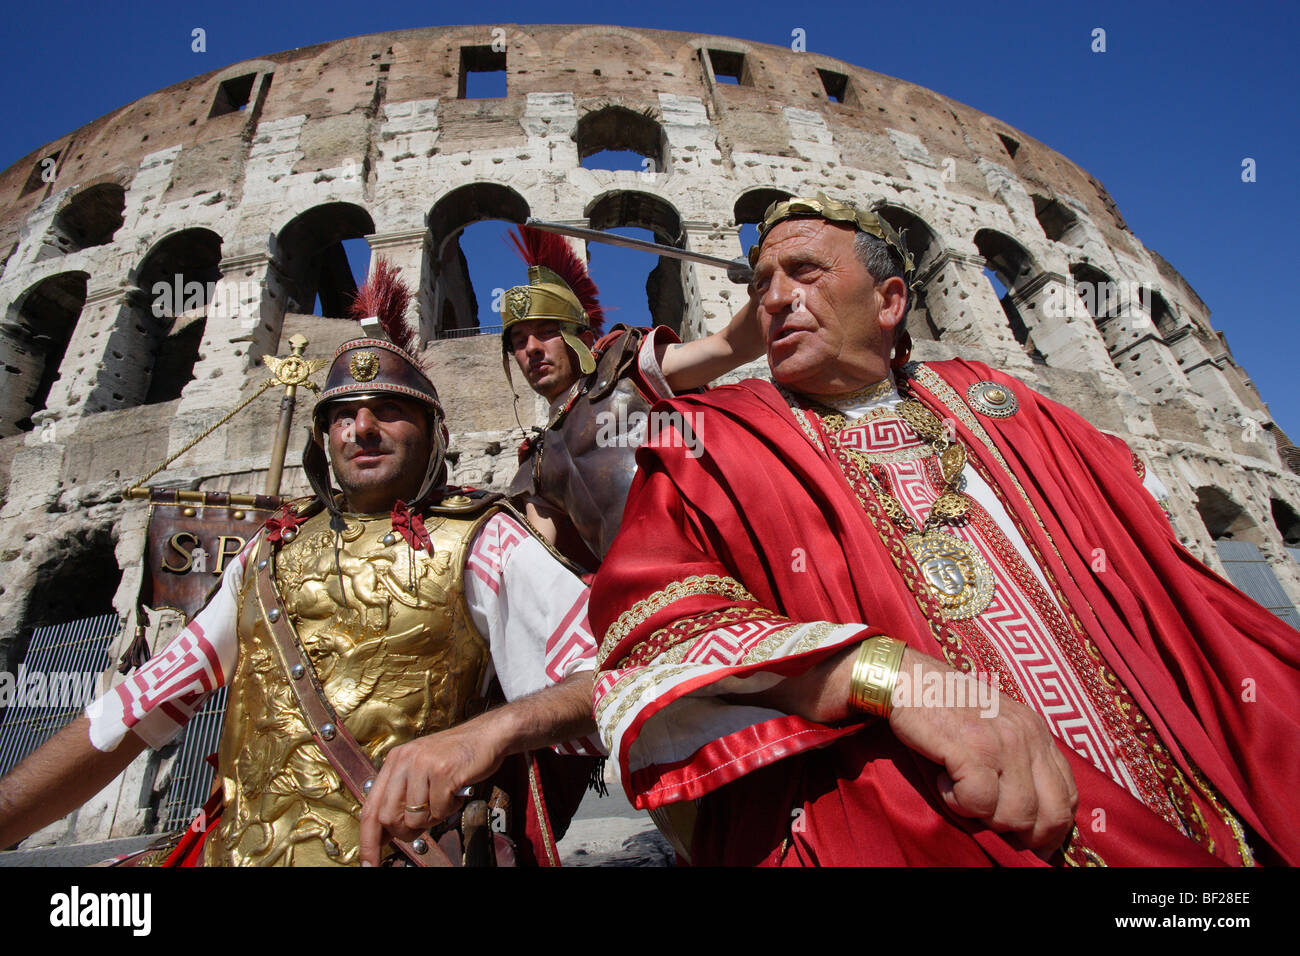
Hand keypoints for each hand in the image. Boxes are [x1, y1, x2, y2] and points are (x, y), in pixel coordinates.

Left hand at [358, 716, 506, 865]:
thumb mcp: (421, 768)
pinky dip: (450, 809)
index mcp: (395, 761)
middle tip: (423, 825)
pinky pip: (439, 810)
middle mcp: (404, 761)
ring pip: (414, 818)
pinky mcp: (443, 772)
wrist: (488, 735)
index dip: (368, 840)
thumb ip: (403, 794)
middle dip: (405, 831)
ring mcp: (422, 765)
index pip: (370, 808)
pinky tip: (455, 793)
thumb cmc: (458, 754)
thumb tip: (388, 829)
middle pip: (387, 817)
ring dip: (433, 818)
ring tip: (444, 801)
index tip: (368, 862)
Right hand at [887, 649, 1077, 852]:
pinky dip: (957, 803)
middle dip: (1027, 837)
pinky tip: (944, 781)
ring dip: (985, 816)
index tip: (1032, 840)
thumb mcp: (997, 725)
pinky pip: (978, 803)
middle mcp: (1028, 738)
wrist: (908, 678)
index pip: (1068, 795)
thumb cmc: (946, 706)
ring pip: (1016, 816)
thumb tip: (1028, 813)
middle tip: (996, 830)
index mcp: (1038, 732)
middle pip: (1052, 814)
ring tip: (960, 792)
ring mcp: (1002, 744)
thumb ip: (1018, 758)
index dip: (1053, 828)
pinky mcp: (972, 751)